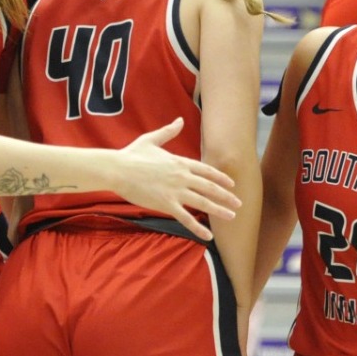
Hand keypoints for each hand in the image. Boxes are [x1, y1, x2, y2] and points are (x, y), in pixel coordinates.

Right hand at [111, 118, 241, 240]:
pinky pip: (186, 218)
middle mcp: (182, 176)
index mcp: (180, 162)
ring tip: (232, 217)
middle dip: (226, 196)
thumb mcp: (152, 139)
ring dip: (219, 210)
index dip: (221, 178)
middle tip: (239, 203)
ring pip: (203, 202)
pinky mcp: (166, 204)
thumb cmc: (132, 154)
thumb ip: (168, 131)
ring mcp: (175, 191)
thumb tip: (180, 120)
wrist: (117, 169)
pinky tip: (208, 236)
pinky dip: (198, 228)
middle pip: (210, 187)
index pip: (206, 171)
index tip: (231, 184)